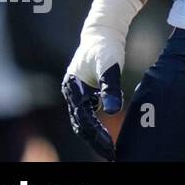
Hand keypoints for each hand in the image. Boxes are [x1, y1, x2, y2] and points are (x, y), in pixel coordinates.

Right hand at [61, 0, 141, 160]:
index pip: (84, 120)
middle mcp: (71, 93)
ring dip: (95, 135)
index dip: (97, 135)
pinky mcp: (84, 92)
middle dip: (95, 140)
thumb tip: (112, 111)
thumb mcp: (110, 65)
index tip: (110, 147)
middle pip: (81, 124)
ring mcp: (76, 93)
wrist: (103, 31)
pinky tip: (107, 134)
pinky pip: (87, 114)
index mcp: (73, 88)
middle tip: (111, 154)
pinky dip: (96, 125)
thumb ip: (110, 87)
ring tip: (110, 148)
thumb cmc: (106, 46)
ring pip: (83, 121)